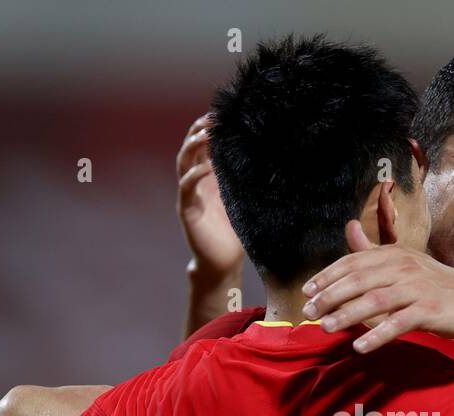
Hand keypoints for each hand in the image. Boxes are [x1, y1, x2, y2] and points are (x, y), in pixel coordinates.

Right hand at [177, 113, 243, 279]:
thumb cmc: (236, 233)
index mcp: (208, 178)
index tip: (221, 114)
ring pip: (184, 163)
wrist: (224, 263)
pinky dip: (195, 175)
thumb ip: (247, 180)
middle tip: (211, 118)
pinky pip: (187, 188)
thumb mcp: (244, 200)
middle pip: (190, 149)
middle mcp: (196, 183)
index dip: (208, 129)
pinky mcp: (187, 211)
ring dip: (193, 146)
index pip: (204, 147)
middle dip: (198, 131)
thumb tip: (269, 159)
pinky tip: (206, 166)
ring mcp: (189, 195)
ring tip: (205, 133)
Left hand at [304, 221, 453, 352]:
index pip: (353, 262)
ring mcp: (417, 289)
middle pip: (358, 281)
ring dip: (346, 315)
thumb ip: (373, 250)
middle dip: (329, 297)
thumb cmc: (436, 285)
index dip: (327, 276)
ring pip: (373, 301)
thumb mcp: (404, 263)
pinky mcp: (429, 311)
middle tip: (309, 312)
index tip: (307, 291)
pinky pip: (397, 323)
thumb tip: (349, 228)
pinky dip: (377, 335)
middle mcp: (404, 268)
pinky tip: (359, 347)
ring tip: (326, 328)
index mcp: (395, 255)